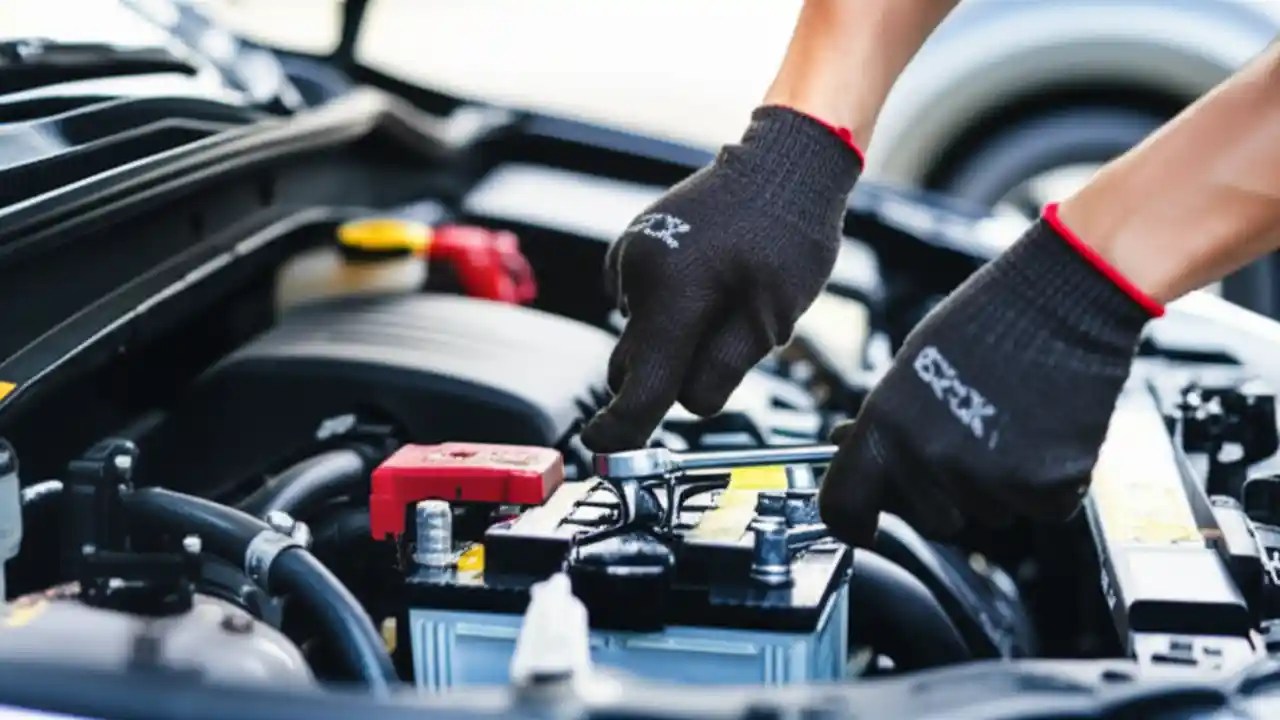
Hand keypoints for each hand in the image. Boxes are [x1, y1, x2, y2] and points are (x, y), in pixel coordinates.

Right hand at [580, 106, 861, 451]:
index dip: (624, 427)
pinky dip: (668, 309)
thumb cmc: (788, 232)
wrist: (782, 163)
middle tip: (724, 352)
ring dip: (673, 340)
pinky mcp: (634, 246)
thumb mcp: (772, 317)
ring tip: (725, 304)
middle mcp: (639, 272)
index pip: (640, 385)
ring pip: (641, 333)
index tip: (603, 449)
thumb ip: (723, 369)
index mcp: (672, 293)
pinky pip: (640, 302)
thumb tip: (688, 403)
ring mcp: (631, 255)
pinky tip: (708, 282)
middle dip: (669, 375)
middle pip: (636, 363)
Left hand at [818, 206, 1159, 546]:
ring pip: (990, 514)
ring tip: (1016, 423)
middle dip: (950, 496)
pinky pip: (1043, 509)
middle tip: (975, 446)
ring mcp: (987, 476)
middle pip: (931, 521)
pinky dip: (1053, 484)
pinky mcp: (1045, 486)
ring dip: (1004, 485)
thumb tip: (848, 447)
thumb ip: (885, 421)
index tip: (868, 528)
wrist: (1066, 301)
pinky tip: (1050, 434)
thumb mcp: (912, 367)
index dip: (854, 524)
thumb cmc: (989, 322)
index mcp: (886, 425)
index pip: (843, 505)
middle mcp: (929, 456)